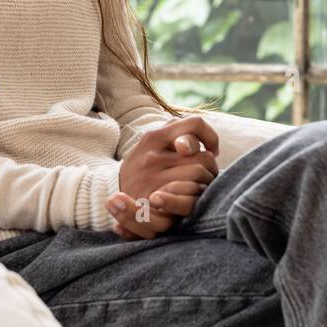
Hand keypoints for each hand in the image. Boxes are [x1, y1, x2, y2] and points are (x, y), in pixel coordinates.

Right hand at [108, 117, 220, 239]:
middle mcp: (153, 156)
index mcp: (153, 137)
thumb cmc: (143, 167)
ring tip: (200, 187)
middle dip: (211, 167)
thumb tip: (211, 148)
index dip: (210, 137)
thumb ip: (179, 135)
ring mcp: (153, 180)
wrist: (114, 195)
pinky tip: (193, 199)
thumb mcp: (153, 144)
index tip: (212, 150)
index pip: (194, 124)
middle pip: (203, 156)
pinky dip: (197, 198)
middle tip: (207, 174)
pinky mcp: (156, 202)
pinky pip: (190, 198)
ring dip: (206, 183)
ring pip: (200, 175)